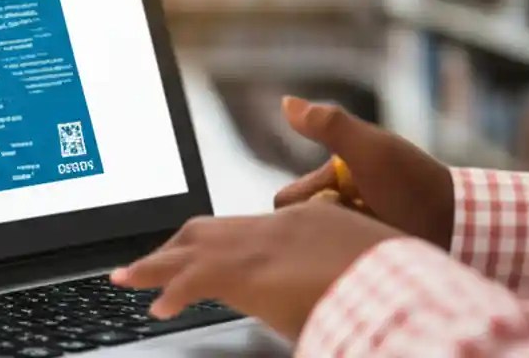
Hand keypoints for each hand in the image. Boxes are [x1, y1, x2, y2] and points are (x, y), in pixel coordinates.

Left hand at [111, 202, 402, 339]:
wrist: (402, 276)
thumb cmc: (397, 278)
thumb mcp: (370, 263)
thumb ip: (345, 268)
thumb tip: (332, 288)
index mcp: (306, 220)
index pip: (248, 229)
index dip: (218, 243)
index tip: (201, 255)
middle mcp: (276, 225)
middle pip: (209, 229)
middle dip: (176, 245)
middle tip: (147, 263)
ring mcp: (259, 246)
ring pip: (190, 247)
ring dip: (156, 263)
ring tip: (126, 277)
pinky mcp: (248, 272)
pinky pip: (195, 280)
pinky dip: (172, 291)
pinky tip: (157, 307)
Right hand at [274, 96, 454, 249]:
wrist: (459, 226)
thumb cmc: (412, 183)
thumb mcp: (371, 150)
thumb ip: (330, 125)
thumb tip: (286, 101)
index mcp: (334, 175)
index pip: (289, 199)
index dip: (313, 203)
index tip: (346, 199)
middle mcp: (338, 201)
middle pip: (299, 224)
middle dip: (327, 225)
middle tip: (364, 219)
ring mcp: (352, 228)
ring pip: (316, 244)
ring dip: (340, 242)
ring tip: (373, 237)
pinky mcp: (363, 251)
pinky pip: (334, 261)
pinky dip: (351, 256)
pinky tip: (376, 250)